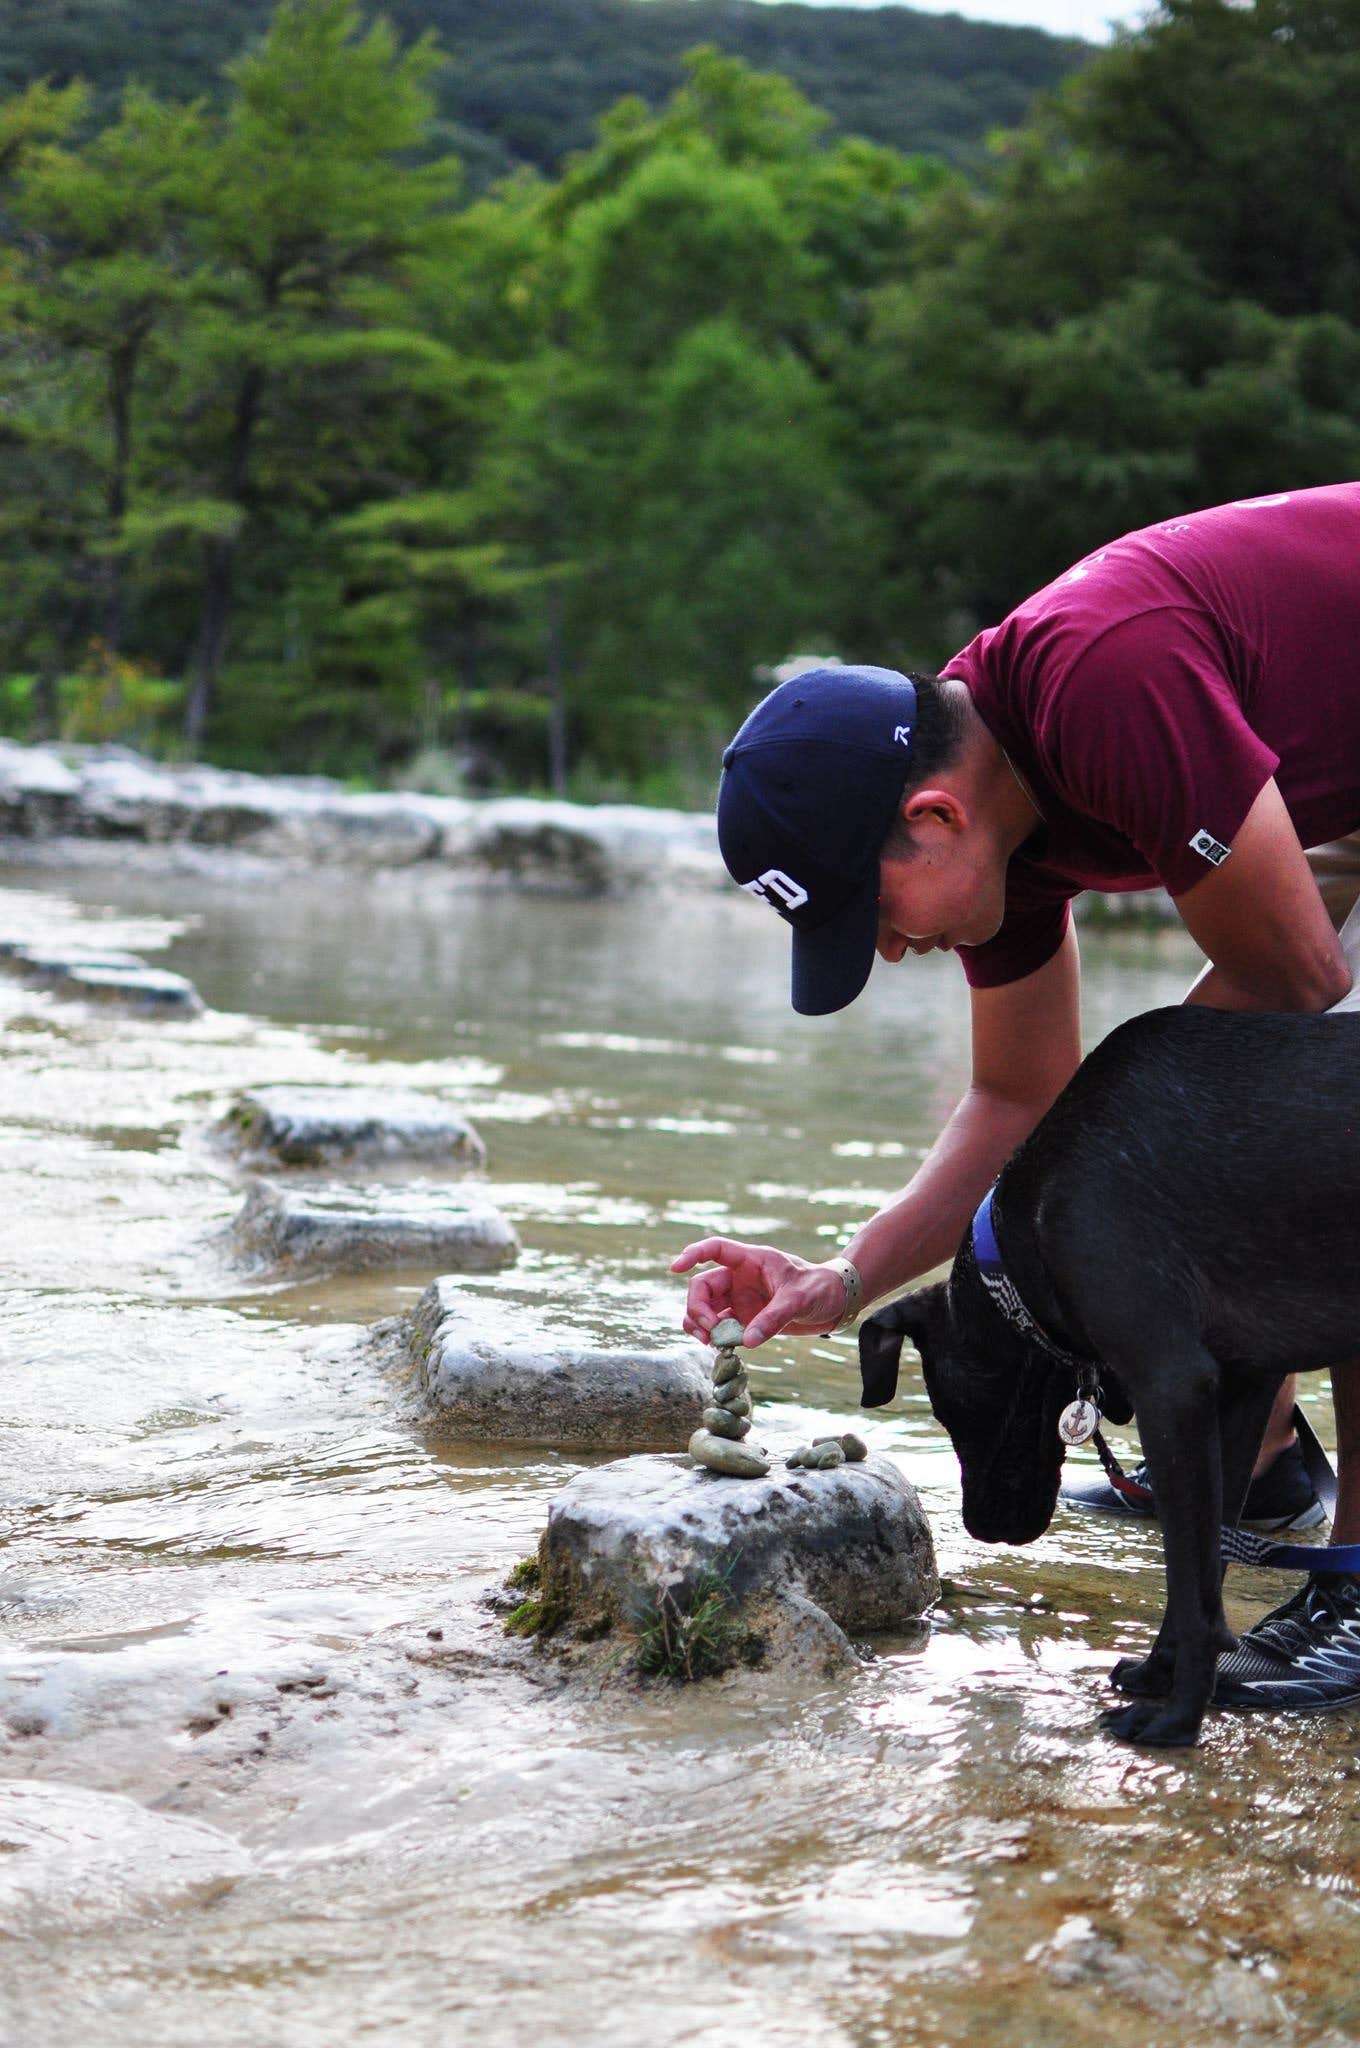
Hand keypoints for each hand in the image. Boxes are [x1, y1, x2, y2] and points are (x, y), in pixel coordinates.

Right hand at [669, 1236, 849, 1345]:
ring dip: (699, 1324)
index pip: (715, 1249)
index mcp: (751, 1261)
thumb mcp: (799, 1300)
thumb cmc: (821, 1289)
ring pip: (704, 1308)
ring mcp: (740, 1299)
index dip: (693, 1254)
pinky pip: (717, 1326)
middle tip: (710, 1331)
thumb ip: (774, 1318)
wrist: (836, 1303)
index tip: (675, 1268)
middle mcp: (740, 1278)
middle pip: (701, 1286)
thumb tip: (746, 1341)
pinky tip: (722, 1347)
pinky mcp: (744, 1318)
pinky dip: (713, 1336)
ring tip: (711, 1342)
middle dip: (697, 1308)